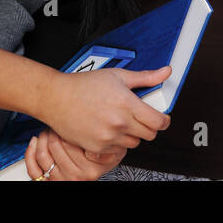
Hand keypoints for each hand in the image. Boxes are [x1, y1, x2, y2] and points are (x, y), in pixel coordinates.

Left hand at [23, 129, 124, 180]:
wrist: (95, 171)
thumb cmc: (104, 156)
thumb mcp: (117, 148)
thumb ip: (114, 140)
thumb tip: (109, 132)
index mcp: (93, 167)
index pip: (73, 141)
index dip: (69, 126)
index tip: (70, 119)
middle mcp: (78, 176)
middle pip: (56, 145)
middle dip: (55, 129)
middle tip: (58, 121)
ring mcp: (63, 180)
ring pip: (43, 153)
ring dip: (43, 137)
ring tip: (49, 129)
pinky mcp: (50, 182)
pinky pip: (33, 169)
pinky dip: (30, 153)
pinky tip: (35, 141)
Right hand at [38, 66, 171, 155]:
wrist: (56, 98)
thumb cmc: (84, 85)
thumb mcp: (118, 75)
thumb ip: (145, 77)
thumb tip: (165, 72)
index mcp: (126, 103)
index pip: (159, 122)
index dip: (164, 120)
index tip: (162, 117)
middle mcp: (119, 123)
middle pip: (150, 135)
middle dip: (149, 126)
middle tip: (140, 117)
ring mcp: (107, 137)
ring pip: (134, 143)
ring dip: (133, 134)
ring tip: (121, 121)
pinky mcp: (97, 148)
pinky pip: (118, 150)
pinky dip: (117, 142)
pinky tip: (109, 129)